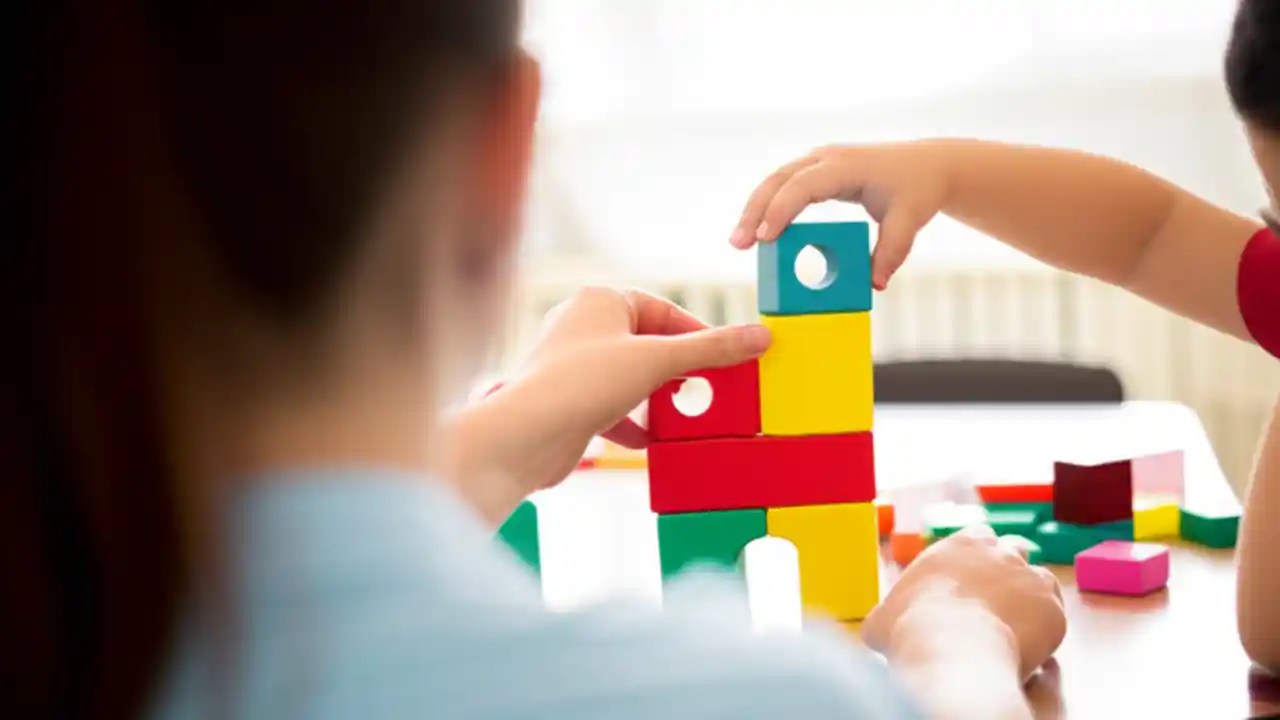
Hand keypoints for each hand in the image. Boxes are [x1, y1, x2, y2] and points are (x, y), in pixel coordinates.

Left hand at [448, 287, 769, 514]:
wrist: (526, 435)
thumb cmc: (583, 382)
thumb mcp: (658, 361)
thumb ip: (711, 349)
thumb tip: (761, 336)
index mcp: (600, 300)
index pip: (662, 309)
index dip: (696, 333)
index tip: (726, 356)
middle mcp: (583, 326)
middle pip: (647, 344)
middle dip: (678, 370)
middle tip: (710, 388)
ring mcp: (573, 365)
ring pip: (630, 377)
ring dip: (657, 398)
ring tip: (685, 415)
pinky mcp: (568, 401)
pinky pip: (611, 406)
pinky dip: (633, 422)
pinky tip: (649, 441)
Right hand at [730, 142, 950, 289]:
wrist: (927, 166)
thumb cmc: (918, 189)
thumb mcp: (909, 221)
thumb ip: (891, 252)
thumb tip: (874, 285)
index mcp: (846, 166)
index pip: (804, 185)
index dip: (781, 210)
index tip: (765, 238)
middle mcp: (826, 159)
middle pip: (779, 180)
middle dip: (756, 211)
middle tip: (738, 243)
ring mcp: (817, 162)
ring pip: (775, 181)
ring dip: (755, 209)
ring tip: (739, 241)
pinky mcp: (815, 172)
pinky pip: (783, 187)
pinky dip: (768, 207)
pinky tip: (757, 232)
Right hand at [865, 525, 1065, 681]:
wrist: (952, 648)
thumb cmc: (910, 630)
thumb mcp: (882, 618)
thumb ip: (888, 613)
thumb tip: (879, 627)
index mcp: (958, 545)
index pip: (978, 536)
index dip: (978, 557)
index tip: (972, 578)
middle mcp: (999, 552)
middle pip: (1013, 548)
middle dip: (1008, 569)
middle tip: (998, 598)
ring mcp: (1029, 577)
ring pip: (1039, 577)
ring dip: (1030, 594)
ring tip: (1018, 622)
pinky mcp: (1052, 607)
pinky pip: (1055, 611)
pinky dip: (1046, 623)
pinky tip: (1032, 640)